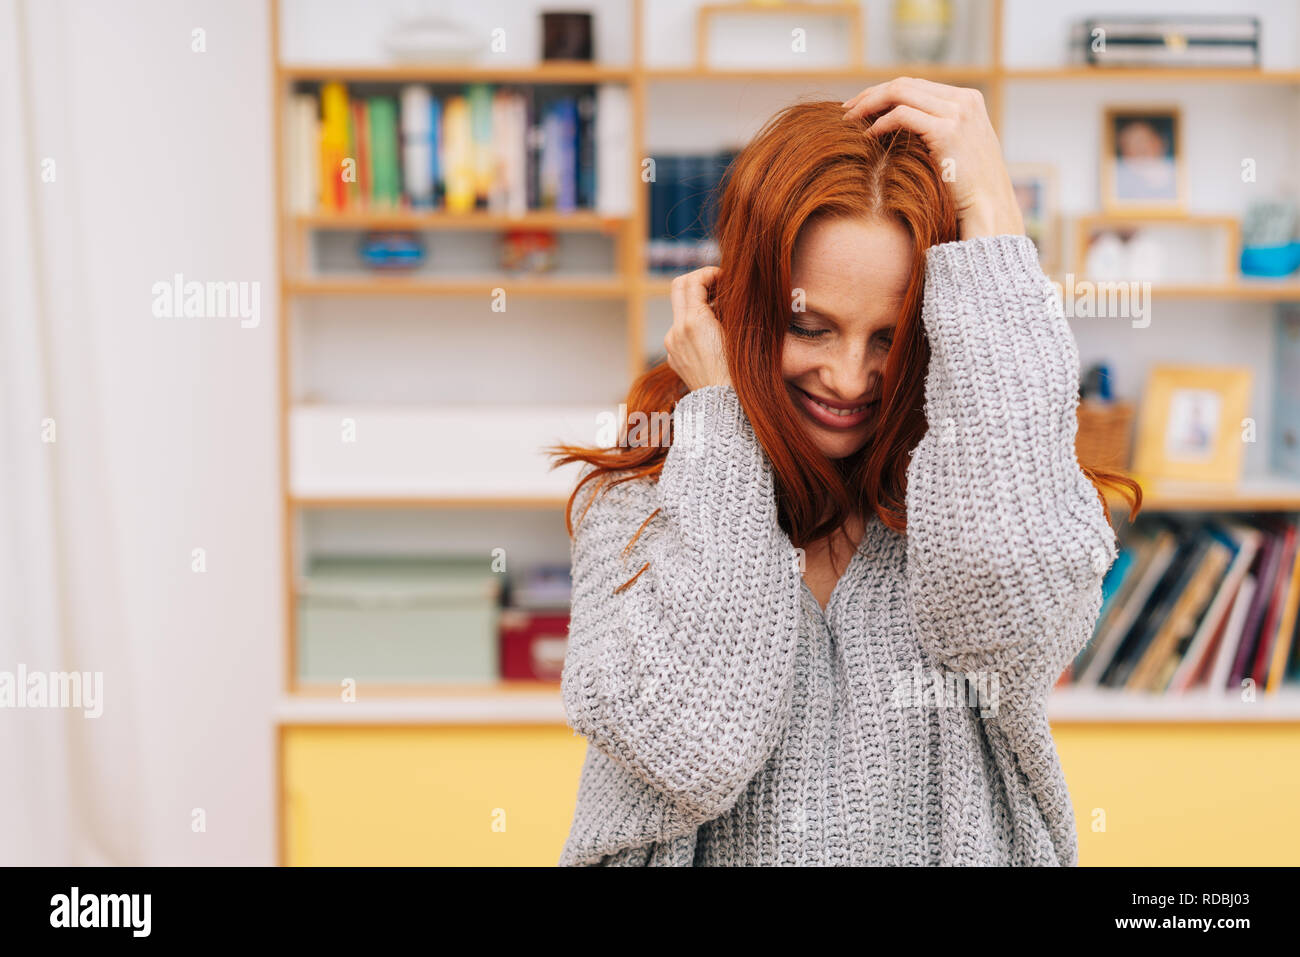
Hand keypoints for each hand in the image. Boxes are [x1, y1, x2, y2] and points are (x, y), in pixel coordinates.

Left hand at [665, 266, 731, 391]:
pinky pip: (680, 332)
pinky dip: (693, 325)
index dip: (710, 273)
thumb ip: (726, 307)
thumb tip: (724, 292)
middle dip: (698, 281)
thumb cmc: (739, 370)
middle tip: (717, 285)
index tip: (724, 278)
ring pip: (679, 311)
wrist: (724, 404)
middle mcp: (676, 331)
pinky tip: (711, 336)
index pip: (694, 281)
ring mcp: (671, 345)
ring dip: (697, 304)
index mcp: (693, 322)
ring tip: (719, 312)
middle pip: (679, 287)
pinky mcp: (672, 357)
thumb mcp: (737, 332)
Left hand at [841, 77, 1022, 241]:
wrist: (990, 209)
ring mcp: (958, 113)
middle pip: (905, 83)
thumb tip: (902, 127)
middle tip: (846, 111)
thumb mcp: (958, 149)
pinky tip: (866, 137)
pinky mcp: (947, 131)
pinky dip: (879, 123)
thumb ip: (938, 130)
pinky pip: (902, 116)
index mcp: (968, 100)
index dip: (884, 93)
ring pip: (900, 92)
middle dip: (871, 95)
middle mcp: (965, 100)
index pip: (916, 85)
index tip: (860, 108)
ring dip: (869, 104)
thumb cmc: (969, 189)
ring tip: (848, 121)